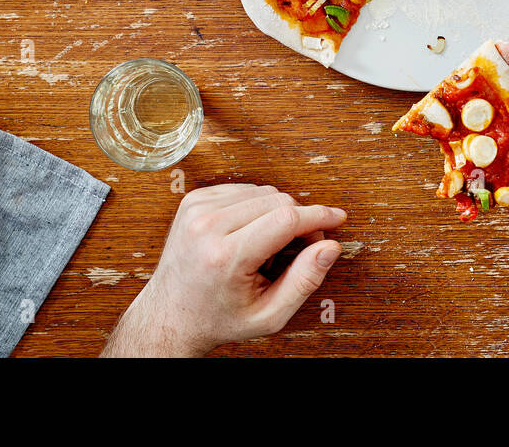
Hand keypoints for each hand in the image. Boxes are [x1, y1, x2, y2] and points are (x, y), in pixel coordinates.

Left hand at [102, 183, 345, 355]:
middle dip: (301, 219)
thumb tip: (330, 247)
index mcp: (225, 256)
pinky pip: (244, 190)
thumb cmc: (219, 318)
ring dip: (277, 214)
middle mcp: (207, 226)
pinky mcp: (194, 200)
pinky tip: (249, 234)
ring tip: (266, 248)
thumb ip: (304, 281)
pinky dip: (256, 207)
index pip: (285, 219)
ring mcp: (197, 209)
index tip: (338, 218)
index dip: (318, 216)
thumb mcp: (269, 316)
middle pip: (279, 201)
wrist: (170, 315)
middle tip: (301, 248)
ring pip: (263, 192)